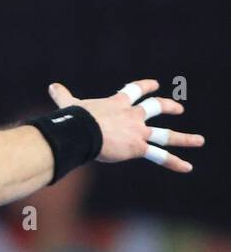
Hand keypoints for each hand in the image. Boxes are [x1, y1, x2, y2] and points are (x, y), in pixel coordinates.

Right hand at [48, 78, 203, 172]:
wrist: (83, 131)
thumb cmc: (75, 118)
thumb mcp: (70, 104)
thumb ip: (63, 96)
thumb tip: (52, 86)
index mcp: (117, 104)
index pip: (135, 91)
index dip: (145, 86)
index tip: (155, 84)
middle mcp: (132, 116)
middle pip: (155, 107)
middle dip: (168, 107)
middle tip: (178, 108)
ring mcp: (138, 132)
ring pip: (166, 135)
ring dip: (185, 138)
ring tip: (199, 141)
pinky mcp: (138, 147)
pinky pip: (159, 155)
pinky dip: (174, 162)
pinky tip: (187, 167)